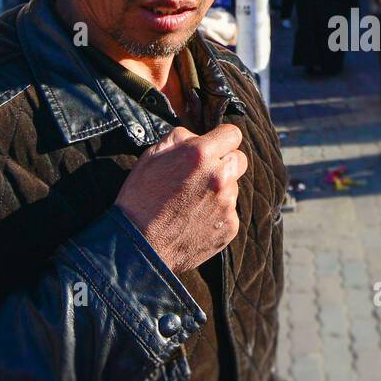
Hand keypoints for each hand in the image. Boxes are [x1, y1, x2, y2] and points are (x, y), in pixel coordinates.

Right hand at [115, 124, 247, 274]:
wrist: (139, 246)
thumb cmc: (140, 197)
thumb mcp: (151, 155)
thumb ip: (180, 138)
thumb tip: (197, 136)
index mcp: (200, 154)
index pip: (232, 134)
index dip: (222, 139)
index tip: (214, 147)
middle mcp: (219, 176)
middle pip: (240, 159)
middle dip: (225, 163)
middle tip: (203, 175)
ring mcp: (227, 203)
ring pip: (233, 187)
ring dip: (219, 190)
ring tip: (191, 203)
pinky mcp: (230, 226)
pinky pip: (230, 212)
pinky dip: (217, 214)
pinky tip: (195, 220)